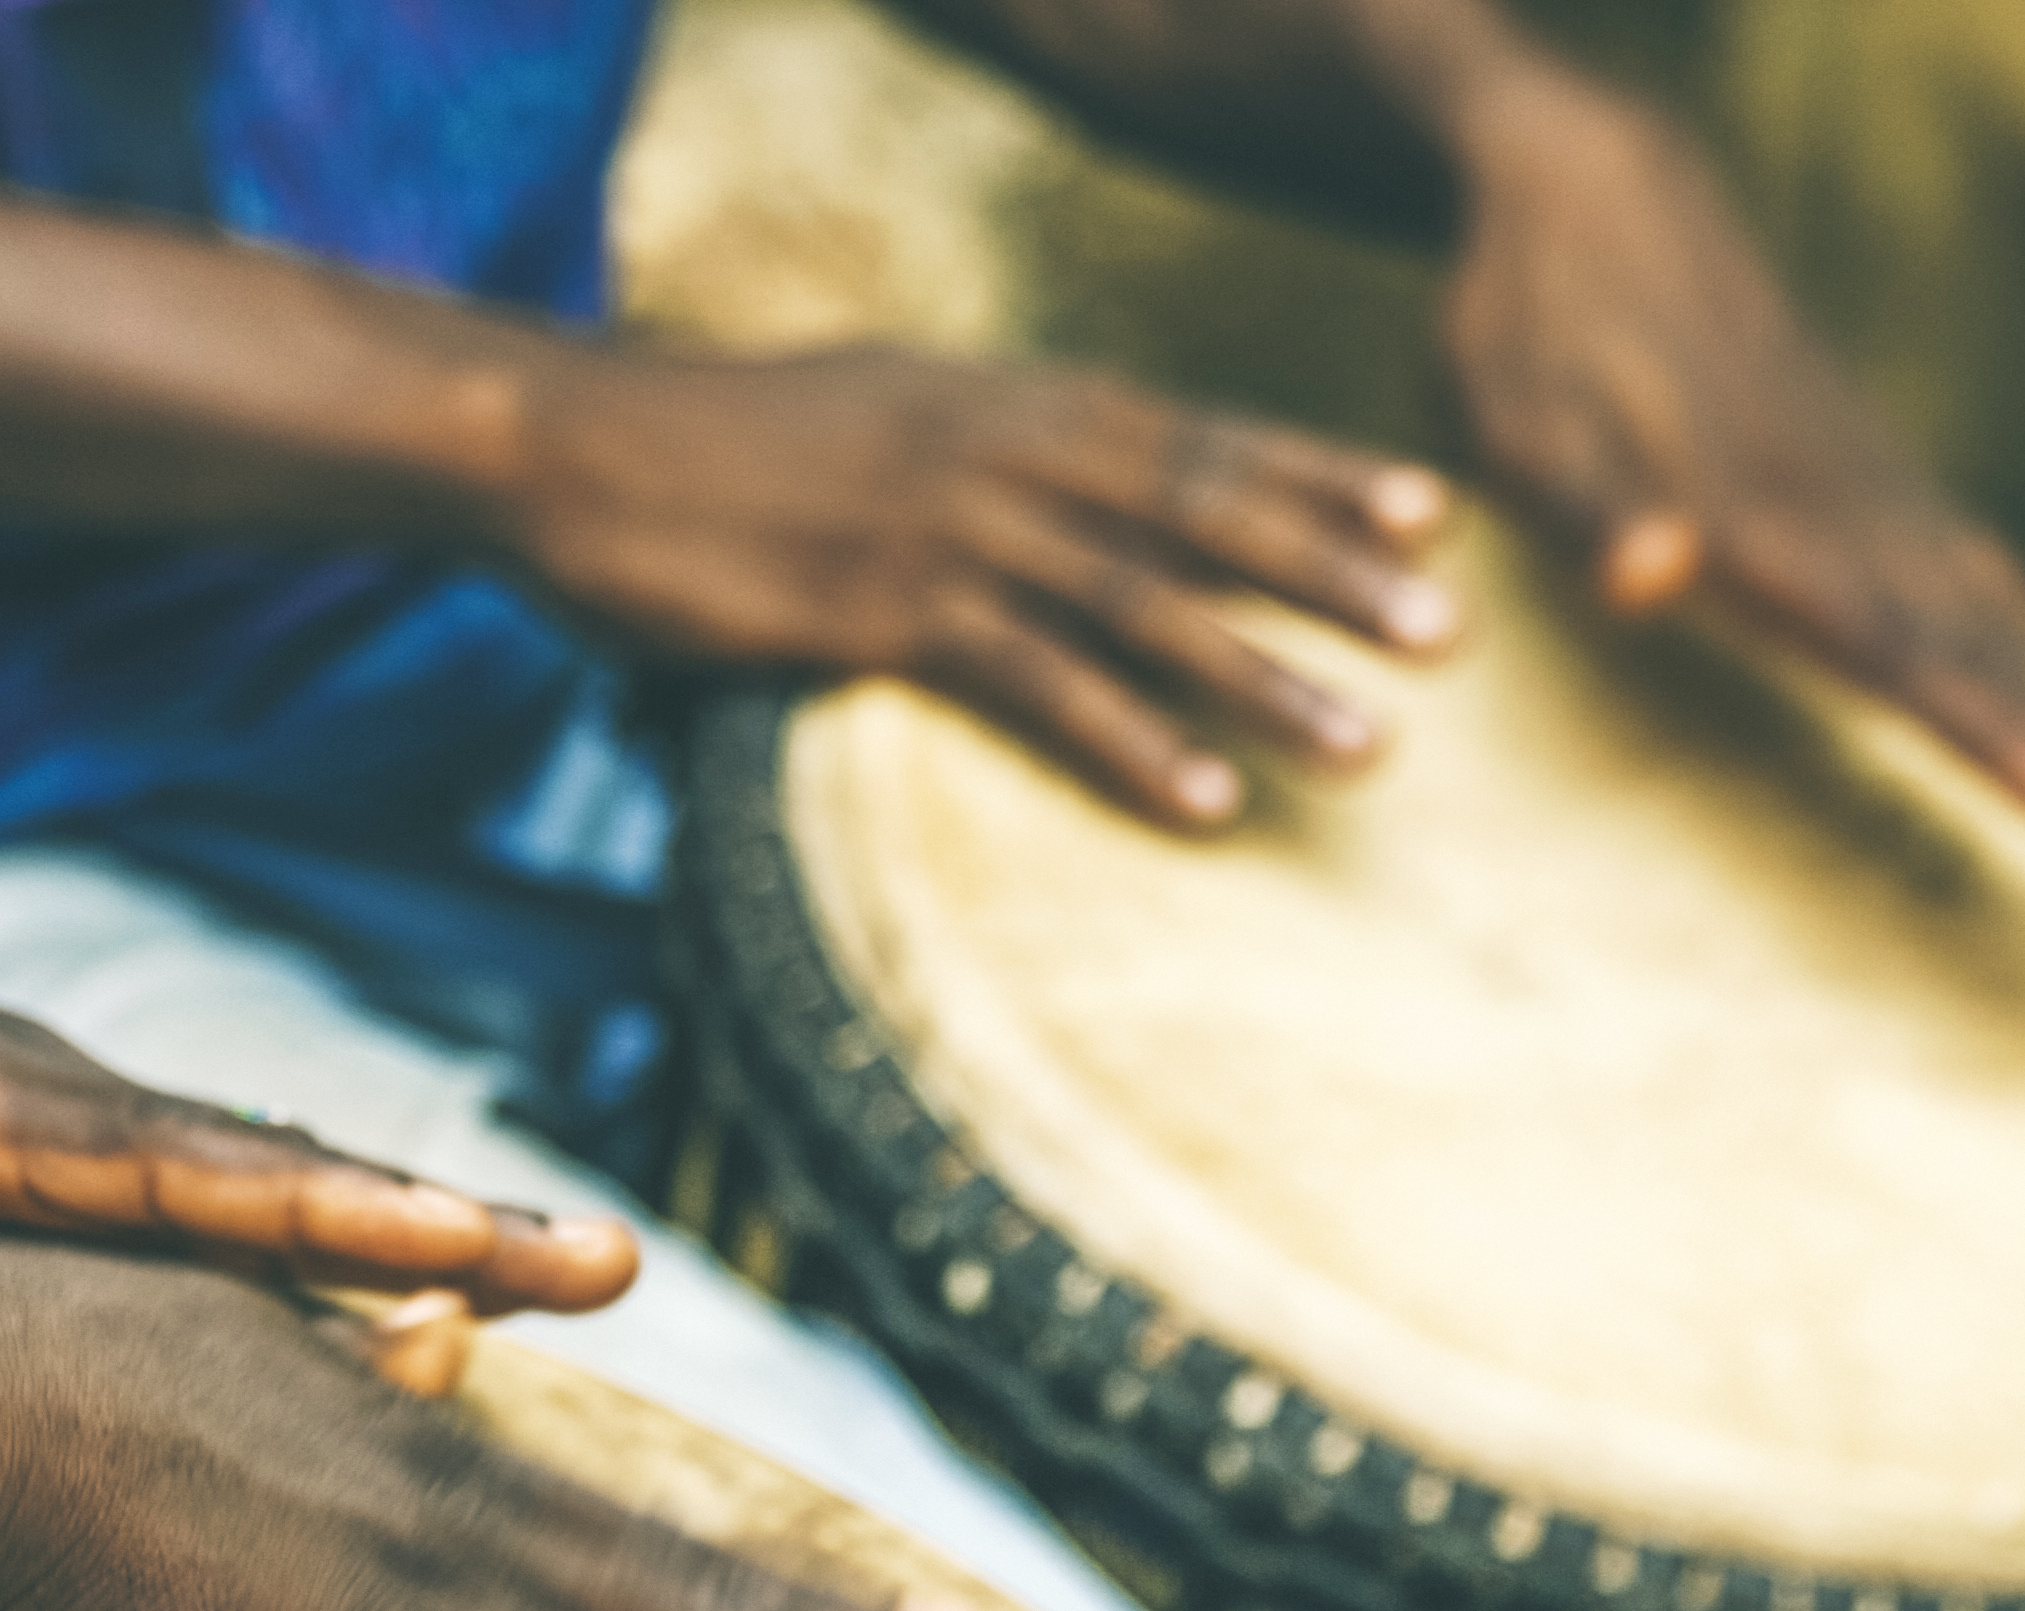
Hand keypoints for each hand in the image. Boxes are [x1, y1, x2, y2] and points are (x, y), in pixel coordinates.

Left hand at [0, 954, 637, 1314]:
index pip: (191, 1173)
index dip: (332, 1218)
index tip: (470, 1246)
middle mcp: (62, 1114)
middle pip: (285, 1173)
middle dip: (450, 1225)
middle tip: (611, 1269)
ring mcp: (71, 1144)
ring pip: (275, 1200)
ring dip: (423, 1246)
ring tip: (573, 1289)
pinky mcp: (55, 1185)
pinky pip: (222, 1238)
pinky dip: (329, 1278)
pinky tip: (413, 1345)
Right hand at [506, 344, 1460, 830]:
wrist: (571, 447)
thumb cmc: (711, 447)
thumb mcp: (869, 416)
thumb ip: (971, 452)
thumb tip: (1042, 493)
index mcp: (1005, 397)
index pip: (1198, 435)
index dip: (1321, 476)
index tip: (1435, 517)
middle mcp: (999, 451)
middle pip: (1202, 514)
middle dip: (1334, 574)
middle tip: (1452, 636)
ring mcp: (945, 530)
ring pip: (1143, 606)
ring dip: (1262, 677)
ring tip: (1366, 743)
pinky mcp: (880, 614)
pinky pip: (1033, 686)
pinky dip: (1128, 744)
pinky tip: (1205, 799)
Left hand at [1435, 60, 2024, 850]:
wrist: (1597, 190)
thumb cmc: (1537, 326)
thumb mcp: (1525, 424)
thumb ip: (1592, 509)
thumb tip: (1651, 575)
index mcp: (1767, 524)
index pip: (1898, 649)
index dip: (1990, 727)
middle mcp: (1850, 518)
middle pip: (1996, 654)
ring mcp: (1877, 500)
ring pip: (2021, 627)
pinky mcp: (1880, 488)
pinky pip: (2000, 589)